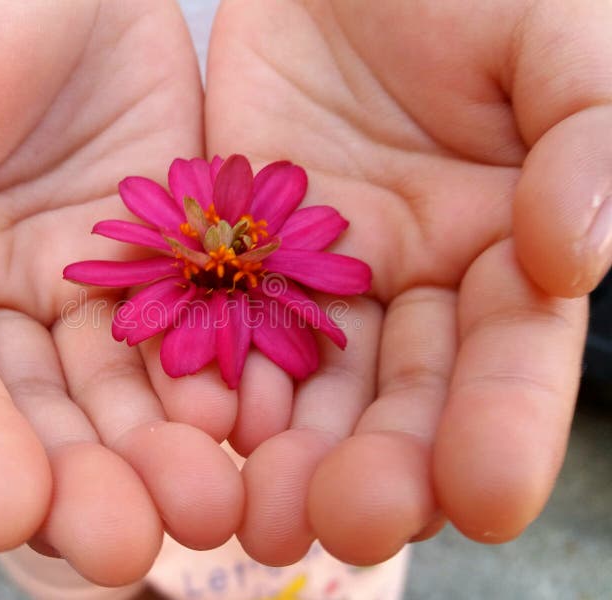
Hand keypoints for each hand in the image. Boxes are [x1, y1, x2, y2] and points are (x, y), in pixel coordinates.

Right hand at [0, 0, 242, 584]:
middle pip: (49, 417)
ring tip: (212, 502)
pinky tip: (255, 420)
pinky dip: (228, 377)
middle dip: (89, 485)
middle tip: (136, 545)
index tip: (12, 514)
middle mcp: (14, 304)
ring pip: (133, 390)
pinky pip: (206, 327)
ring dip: (168, 452)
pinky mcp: (181, 258)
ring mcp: (102, 287)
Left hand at [205, 0, 608, 565]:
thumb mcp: (558, 40)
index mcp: (508, 248)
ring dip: (290, 452)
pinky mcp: (243, 249)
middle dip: (380, 467)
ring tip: (262, 514)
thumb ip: (587, 139)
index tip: (485, 499)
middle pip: (402, 397)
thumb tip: (576, 259)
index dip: (502, 428)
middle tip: (343, 526)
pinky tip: (198, 424)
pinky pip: (226, 321)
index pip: (511, 360)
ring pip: (310, 383)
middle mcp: (416, 283)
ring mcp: (324, 273)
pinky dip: (215, 376)